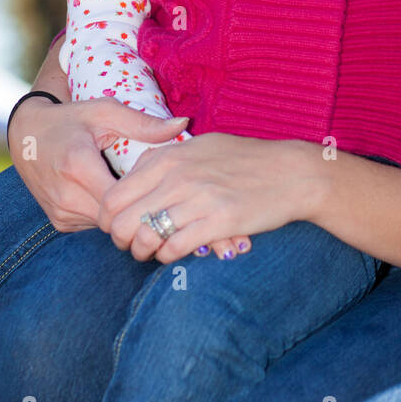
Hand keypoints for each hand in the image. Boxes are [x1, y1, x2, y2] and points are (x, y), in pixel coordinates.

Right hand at [8, 96, 190, 232]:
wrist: (25, 135)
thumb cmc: (70, 119)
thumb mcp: (105, 112)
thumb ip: (144, 123)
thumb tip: (183, 124)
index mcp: (78, 168)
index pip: (125, 201)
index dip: (148, 196)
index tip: (163, 185)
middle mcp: (67, 197)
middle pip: (118, 218)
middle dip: (139, 207)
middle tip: (155, 190)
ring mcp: (61, 214)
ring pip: (107, 226)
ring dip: (123, 213)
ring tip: (136, 192)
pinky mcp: (59, 223)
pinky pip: (94, 226)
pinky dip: (106, 214)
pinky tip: (114, 195)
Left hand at [99, 132, 326, 263]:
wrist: (291, 172)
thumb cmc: (246, 159)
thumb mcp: (200, 145)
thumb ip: (165, 157)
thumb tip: (136, 172)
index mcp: (168, 157)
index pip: (115, 194)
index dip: (109, 217)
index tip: (118, 226)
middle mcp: (177, 177)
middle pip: (122, 219)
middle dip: (119, 239)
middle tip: (129, 244)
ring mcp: (197, 199)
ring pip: (144, 237)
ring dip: (141, 252)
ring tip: (149, 253)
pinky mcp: (218, 222)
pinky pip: (174, 248)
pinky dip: (167, 256)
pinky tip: (173, 254)